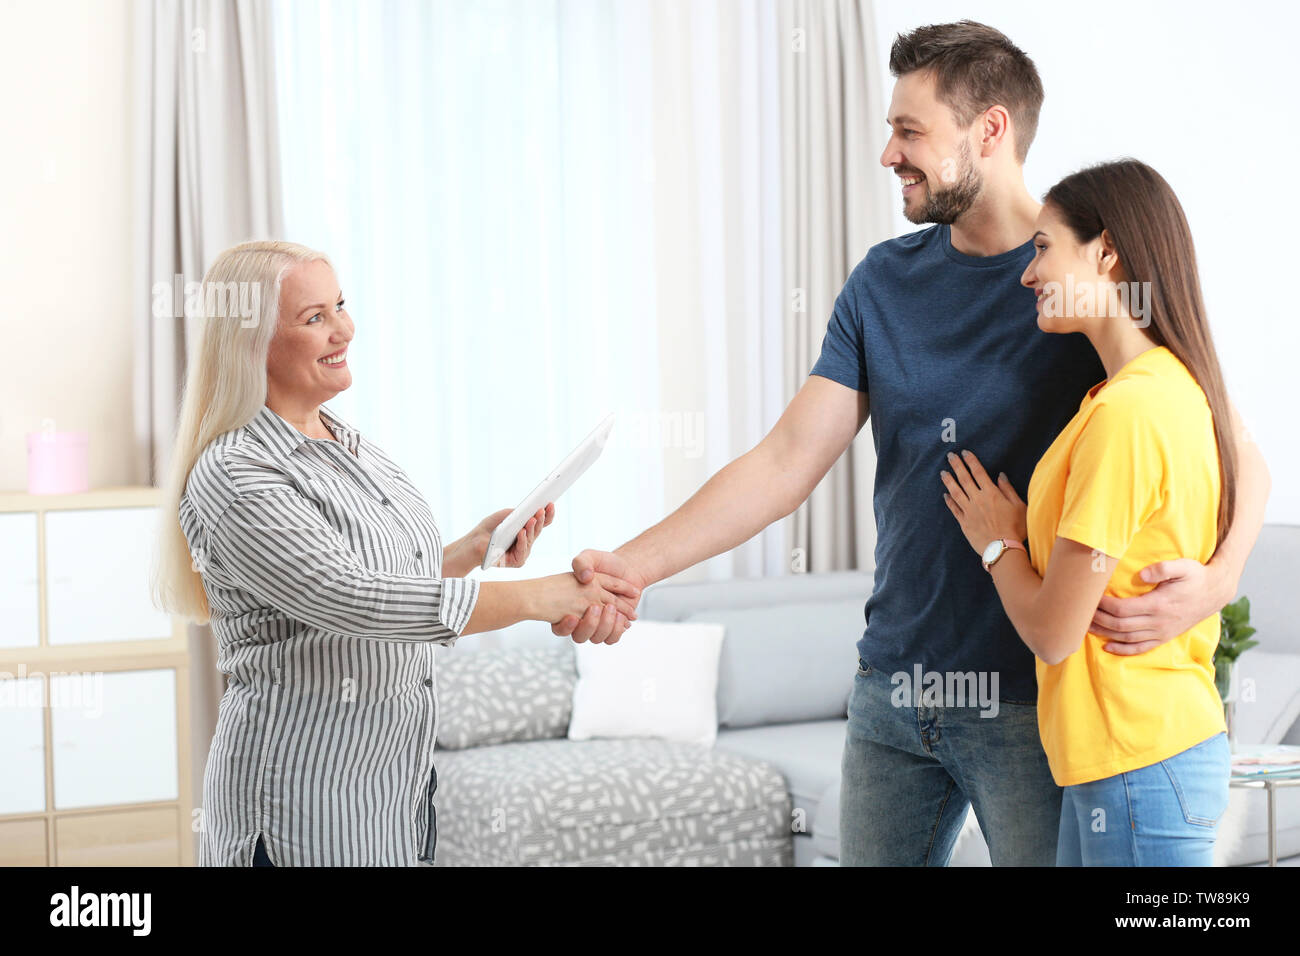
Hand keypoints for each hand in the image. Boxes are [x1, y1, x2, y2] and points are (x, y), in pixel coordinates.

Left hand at [474, 502, 554, 568]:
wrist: (474, 542)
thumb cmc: (489, 528)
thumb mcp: (505, 515)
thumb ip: (518, 513)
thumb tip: (531, 511)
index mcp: (526, 530)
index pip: (541, 523)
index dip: (547, 514)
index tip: (551, 503)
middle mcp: (527, 541)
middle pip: (538, 530)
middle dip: (541, 519)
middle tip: (543, 509)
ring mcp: (523, 552)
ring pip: (531, 539)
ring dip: (533, 528)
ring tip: (533, 518)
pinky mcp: (517, 561)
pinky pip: (522, 551)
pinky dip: (522, 541)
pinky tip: (522, 532)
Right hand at [533, 571, 640, 630]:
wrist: (629, 567)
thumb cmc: (607, 562)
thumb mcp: (588, 556)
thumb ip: (582, 562)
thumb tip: (586, 578)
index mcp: (575, 599)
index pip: (566, 618)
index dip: (570, 620)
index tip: (582, 609)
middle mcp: (585, 611)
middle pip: (583, 628)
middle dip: (591, 620)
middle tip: (596, 606)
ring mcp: (598, 620)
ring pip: (596, 636)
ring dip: (604, 625)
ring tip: (612, 609)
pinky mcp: (612, 626)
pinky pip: (610, 638)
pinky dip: (615, 631)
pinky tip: (622, 620)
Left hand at [941, 449, 1027, 554]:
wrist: (1003, 549)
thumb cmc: (1015, 528)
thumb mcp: (1019, 506)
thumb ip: (1008, 489)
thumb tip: (1000, 475)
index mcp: (991, 493)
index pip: (978, 472)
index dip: (971, 461)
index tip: (964, 453)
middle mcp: (977, 499)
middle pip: (964, 479)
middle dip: (956, 466)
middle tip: (950, 456)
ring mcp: (969, 511)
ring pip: (956, 492)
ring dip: (949, 481)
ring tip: (943, 472)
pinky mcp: (964, 523)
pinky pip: (954, 509)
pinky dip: (949, 501)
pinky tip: (945, 494)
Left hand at [1092, 558, 1223, 654]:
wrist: (1215, 592)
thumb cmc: (1196, 576)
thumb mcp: (1184, 566)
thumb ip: (1163, 568)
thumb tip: (1143, 574)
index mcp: (1159, 605)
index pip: (1122, 609)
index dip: (1103, 605)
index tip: (1090, 598)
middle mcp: (1158, 622)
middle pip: (1120, 625)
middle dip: (1098, 619)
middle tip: (1080, 613)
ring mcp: (1161, 632)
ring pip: (1126, 638)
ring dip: (1104, 634)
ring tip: (1085, 627)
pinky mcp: (1164, 637)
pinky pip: (1141, 648)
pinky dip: (1123, 650)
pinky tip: (1107, 647)